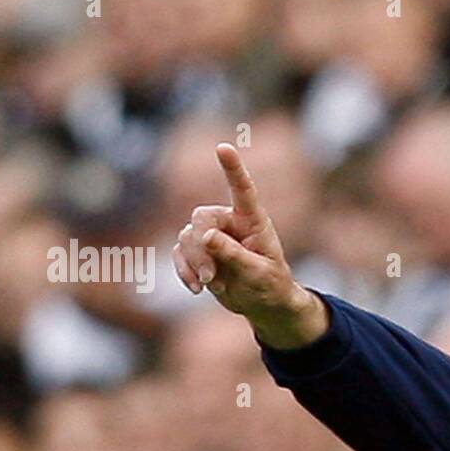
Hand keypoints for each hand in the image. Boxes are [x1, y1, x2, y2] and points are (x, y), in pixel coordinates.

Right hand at [172, 143, 327, 349]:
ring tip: (209, 284)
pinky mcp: (198, 253)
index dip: (232, 168)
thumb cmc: (270, 285)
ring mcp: (212, 237)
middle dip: (200, 247)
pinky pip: (179, 253)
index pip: (242, 189)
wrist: (262, 303)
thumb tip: (205, 236)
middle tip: (209, 276)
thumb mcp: (258, 273)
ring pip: (187, 237)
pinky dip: (183, 270)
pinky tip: (196, 288)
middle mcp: (230, 222)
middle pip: (201, 218)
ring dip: (193, 263)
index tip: (223, 147)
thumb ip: (234, 254)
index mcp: (253, 221)